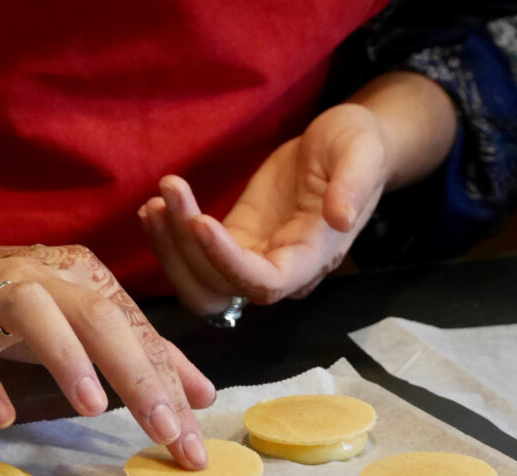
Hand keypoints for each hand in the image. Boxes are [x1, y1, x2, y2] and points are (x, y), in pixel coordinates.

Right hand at [0, 212, 213, 468]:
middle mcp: (44, 278)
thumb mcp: (79, 322)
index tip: (193, 438)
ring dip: (68, 360)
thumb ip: (141, 352)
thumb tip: (202, 395)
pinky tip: (2, 416)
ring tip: (94, 409)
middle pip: (101, 319)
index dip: (171, 383)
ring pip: (37, 316)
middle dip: (139, 376)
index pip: (138, 331)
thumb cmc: (10, 306)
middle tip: (167, 431)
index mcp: (84, 277)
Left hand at [138, 72, 457, 312]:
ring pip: (201, 283)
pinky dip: (170, 239)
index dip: (228, 262)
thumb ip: (355, 185)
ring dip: (170, 251)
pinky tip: (153, 207)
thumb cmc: (359, 146)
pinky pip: (195, 259)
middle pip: (221, 290)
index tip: (199, 221)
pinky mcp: (235, 241)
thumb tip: (342, 218)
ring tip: (154, 203)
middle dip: (186, 252)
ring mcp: (253, 259)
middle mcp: (279, 269)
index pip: (264, 283)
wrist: (344, 145)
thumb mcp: (363, 154)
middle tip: (165, 197)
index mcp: (313, 257)